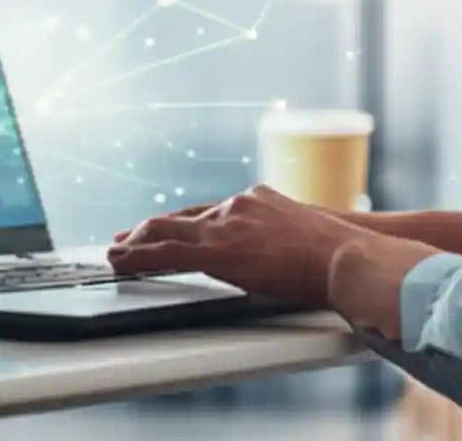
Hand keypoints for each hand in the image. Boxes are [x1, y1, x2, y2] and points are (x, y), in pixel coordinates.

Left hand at [109, 185, 438, 335]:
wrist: (347, 253)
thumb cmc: (339, 252)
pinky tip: (122, 262)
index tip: (164, 227)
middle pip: (183, 216)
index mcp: (257, 200)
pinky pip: (168, 251)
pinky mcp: (218, 249)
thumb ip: (282, 240)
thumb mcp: (305, 236)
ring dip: (137, 243)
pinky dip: (139, 256)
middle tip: (125, 239)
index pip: (209, 210)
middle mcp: (236, 206)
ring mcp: (225, 224)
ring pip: (167, 231)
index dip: (182, 221)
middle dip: (150, 229)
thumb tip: (283, 258)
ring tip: (115, 253)